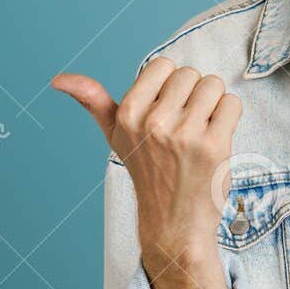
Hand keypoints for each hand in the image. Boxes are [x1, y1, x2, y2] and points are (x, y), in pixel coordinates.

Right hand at [52, 58, 241, 288]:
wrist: (173, 223)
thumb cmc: (147, 173)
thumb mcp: (115, 136)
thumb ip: (92, 101)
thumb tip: (57, 79)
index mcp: (128, 114)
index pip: (163, 65)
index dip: (169, 85)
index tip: (165, 111)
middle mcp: (153, 122)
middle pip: (190, 73)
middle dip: (192, 94)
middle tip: (185, 126)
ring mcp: (185, 134)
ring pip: (213, 85)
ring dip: (213, 104)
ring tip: (200, 130)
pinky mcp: (214, 145)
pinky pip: (232, 103)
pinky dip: (229, 117)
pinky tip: (215, 139)